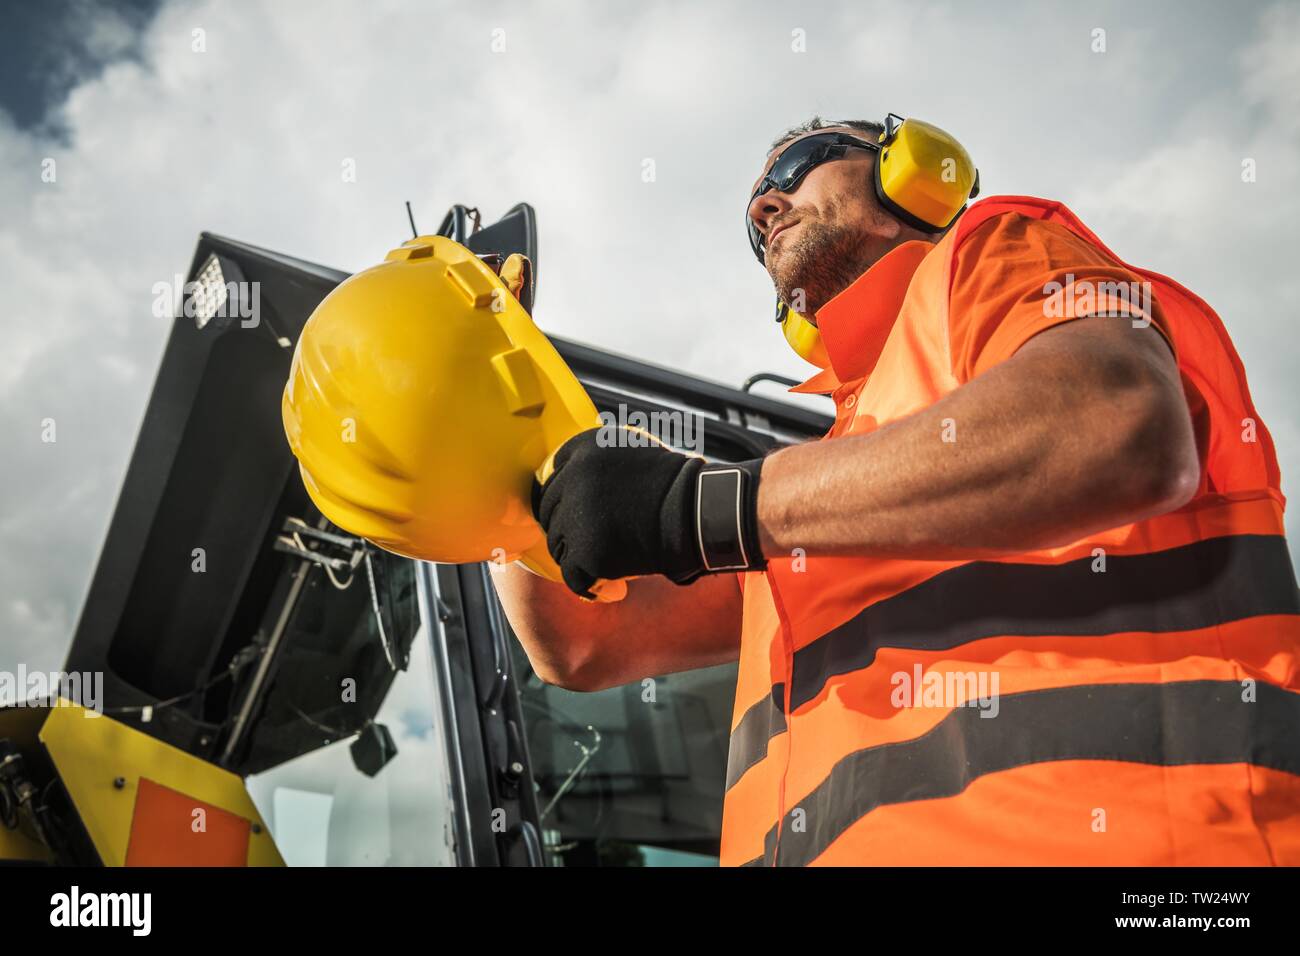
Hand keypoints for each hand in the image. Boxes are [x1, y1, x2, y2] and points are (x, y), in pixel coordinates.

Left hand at [532, 428, 766, 597]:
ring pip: (558, 546)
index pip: (549, 480)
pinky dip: (591, 585)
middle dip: (568, 532)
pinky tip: (612, 583)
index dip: (562, 503)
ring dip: (579, 558)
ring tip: (612, 560)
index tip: (580, 517)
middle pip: (549, 514)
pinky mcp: (588, 550)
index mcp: (583, 448)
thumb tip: (558, 477)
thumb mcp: (630, 452)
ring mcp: (578, 514)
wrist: (700, 513)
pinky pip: (573, 577)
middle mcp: (573, 476)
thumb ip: (595, 462)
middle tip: (598, 543)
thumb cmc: (673, 487)